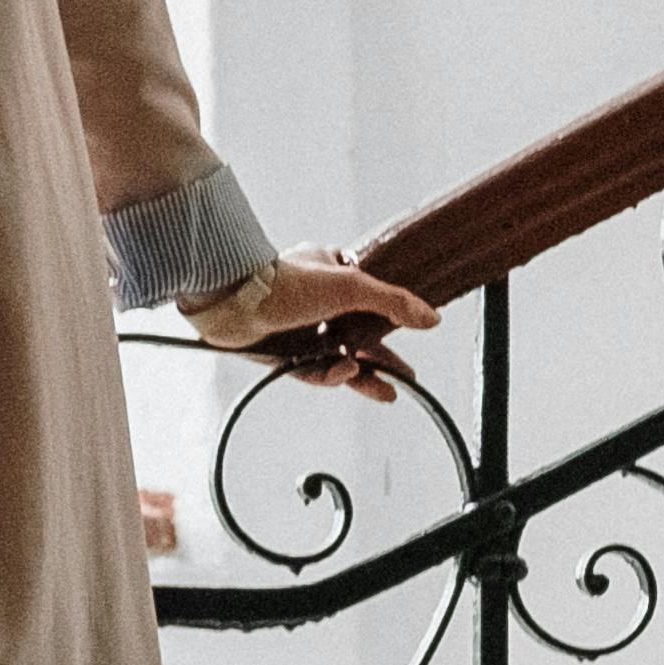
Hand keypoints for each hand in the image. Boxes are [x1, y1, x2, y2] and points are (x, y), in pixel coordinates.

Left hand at [183, 252, 439, 400]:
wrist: (231, 302)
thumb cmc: (287, 282)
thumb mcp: (352, 287)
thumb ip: (394, 303)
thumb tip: (432, 318)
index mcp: (331, 273)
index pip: (369, 298)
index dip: (391, 319)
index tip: (413, 333)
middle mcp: (315, 301)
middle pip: (357, 335)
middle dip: (382, 360)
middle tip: (406, 378)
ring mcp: (298, 329)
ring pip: (337, 357)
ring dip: (361, 375)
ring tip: (387, 391)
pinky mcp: (282, 354)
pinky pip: (313, 371)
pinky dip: (330, 375)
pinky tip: (344, 375)